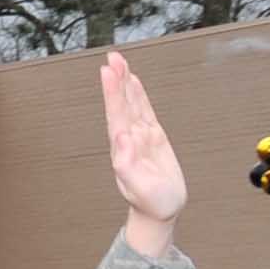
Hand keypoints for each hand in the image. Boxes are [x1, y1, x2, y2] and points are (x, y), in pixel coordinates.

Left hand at [104, 51, 183, 248]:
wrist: (161, 211)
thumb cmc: (152, 203)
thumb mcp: (139, 188)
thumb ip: (127, 166)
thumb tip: (121, 139)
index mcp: (122, 149)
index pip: (116, 115)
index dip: (112, 93)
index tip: (108, 73)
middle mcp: (128, 140)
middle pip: (122, 104)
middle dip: (117, 80)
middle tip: (113, 58)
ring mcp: (140, 137)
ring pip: (131, 104)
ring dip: (125, 83)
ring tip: (119, 62)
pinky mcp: (153, 137)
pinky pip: (144, 111)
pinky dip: (138, 95)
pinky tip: (134, 82)